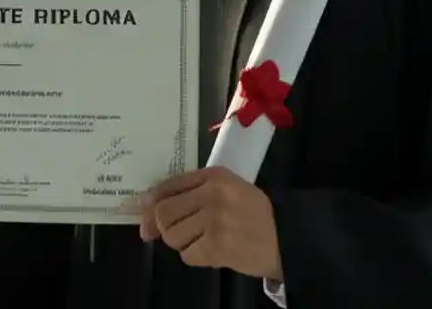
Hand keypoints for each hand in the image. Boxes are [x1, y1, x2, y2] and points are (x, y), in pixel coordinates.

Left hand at [139, 166, 282, 280]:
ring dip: (183, 243)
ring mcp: (214, 220)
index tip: (147, 219)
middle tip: (182, 232)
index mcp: (214, 176)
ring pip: (172, 236)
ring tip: (203, 240)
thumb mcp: (228, 189)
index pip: (168, 186)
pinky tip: (213, 250)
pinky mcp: (217, 246)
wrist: (285, 237)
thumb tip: (146, 206)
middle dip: (165, 227)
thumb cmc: (253, 213)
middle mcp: (212, 194)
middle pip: (163, 214)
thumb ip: (191, 191)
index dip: (151, 204)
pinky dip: (196, 256)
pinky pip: (187, 255)